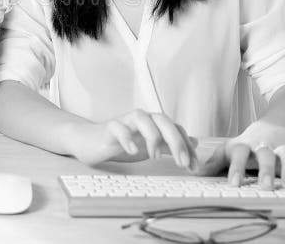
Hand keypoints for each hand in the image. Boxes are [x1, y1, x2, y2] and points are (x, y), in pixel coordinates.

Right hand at [67, 109, 198, 168]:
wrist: (89, 141)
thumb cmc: (119, 142)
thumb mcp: (149, 146)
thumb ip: (170, 144)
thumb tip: (195, 142)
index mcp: (153, 124)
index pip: (176, 129)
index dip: (187, 146)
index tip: (194, 167)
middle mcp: (141, 119)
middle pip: (163, 120)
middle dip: (175, 141)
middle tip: (183, 162)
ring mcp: (124, 121)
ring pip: (142, 117)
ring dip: (152, 136)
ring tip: (155, 157)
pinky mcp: (108, 128)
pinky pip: (118, 127)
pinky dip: (127, 138)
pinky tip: (132, 151)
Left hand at [197, 127, 284, 189]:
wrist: (276, 124)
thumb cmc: (248, 143)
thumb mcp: (229, 149)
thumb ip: (215, 163)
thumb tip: (194, 173)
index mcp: (244, 145)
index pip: (238, 154)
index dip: (235, 168)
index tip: (233, 184)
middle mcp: (263, 145)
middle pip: (265, 155)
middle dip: (265, 170)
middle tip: (265, 187)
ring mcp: (281, 147)